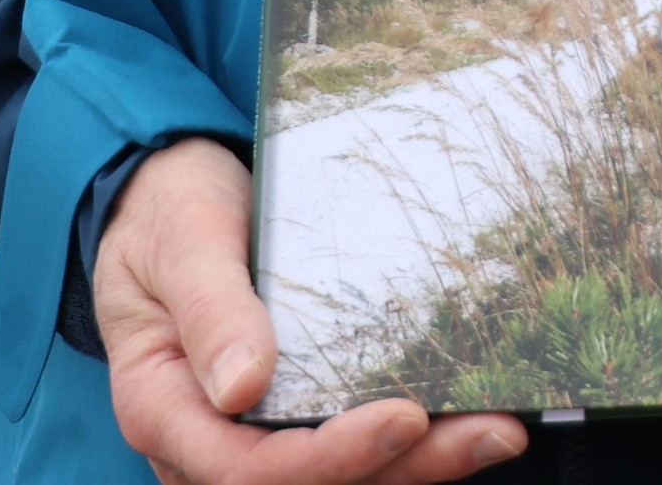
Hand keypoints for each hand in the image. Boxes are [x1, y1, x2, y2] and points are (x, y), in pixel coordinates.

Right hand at [95, 138, 527, 484]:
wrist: (165, 204)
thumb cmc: (168, 215)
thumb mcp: (181, 241)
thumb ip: (209, 309)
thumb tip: (242, 387)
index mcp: (162, 409)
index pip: (245, 471)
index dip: (329, 458)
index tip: (403, 417)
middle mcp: (205, 444)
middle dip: (402, 469)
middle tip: (490, 432)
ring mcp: (249, 439)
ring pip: (340, 481)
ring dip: (421, 465)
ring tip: (499, 431)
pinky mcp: (290, 418)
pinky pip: (351, 452)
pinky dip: (413, 444)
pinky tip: (471, 416)